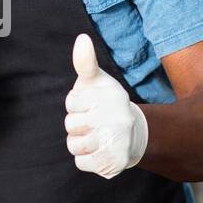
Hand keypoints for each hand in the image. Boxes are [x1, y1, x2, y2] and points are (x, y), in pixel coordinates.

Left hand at [64, 34, 147, 178]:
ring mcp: (117, 142)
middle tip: (94, 123)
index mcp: (112, 97)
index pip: (71, 102)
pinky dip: (86, 159)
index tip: (91, 104)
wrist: (132, 134)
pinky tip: (99, 150)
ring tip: (96, 136)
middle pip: (70, 125)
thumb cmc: (106, 103)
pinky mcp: (114, 162)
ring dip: (80, 143)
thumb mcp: (96, 81)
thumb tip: (81, 39)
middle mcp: (118, 119)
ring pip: (74, 145)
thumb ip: (85, 62)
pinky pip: (80, 163)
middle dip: (77, 125)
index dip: (77, 105)